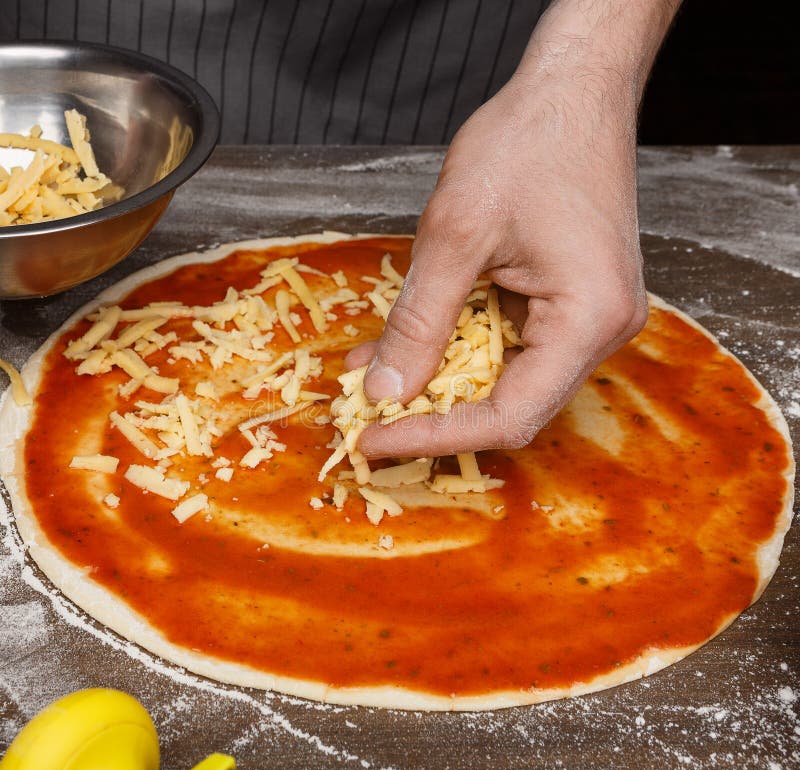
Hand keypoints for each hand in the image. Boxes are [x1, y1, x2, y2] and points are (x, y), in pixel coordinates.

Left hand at [346, 0, 678, 458]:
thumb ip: (419, 323)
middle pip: (509, 406)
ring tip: (373, 378)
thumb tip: (386, 394)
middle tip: (367, 416)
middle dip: (431, 412)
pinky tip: (404, 344)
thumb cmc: (527, 143)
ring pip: (502, 379)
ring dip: (435, 380)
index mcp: (589, 321)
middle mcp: (600, 332)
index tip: (374, 439)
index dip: (435, 436)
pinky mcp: (567, 304)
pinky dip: (452, 347)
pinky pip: (505, 345)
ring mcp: (587, 319)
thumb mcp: (455, 235)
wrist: (572, 90)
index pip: (509, 417)